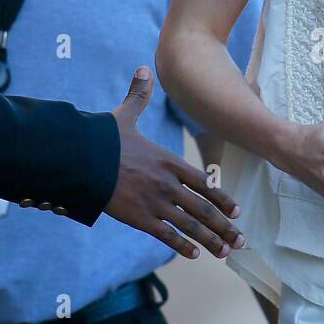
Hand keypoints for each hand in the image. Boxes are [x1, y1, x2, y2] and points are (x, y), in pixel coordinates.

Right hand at [106, 67, 246, 258]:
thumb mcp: (125, 115)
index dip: (222, 198)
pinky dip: (182, 245)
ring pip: (191, 225)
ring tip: (226, 252)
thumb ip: (139, 96)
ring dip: (211, 240)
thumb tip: (143, 69)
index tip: (236, 210)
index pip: (204, 183)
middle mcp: (168, 184)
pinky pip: (167, 234)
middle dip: (225, 226)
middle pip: (204, 208)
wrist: (83, 158)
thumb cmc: (103, 138)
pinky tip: (195, 254)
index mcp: (169, 162)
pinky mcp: (140, 218)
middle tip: (241, 240)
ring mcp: (156, 202)